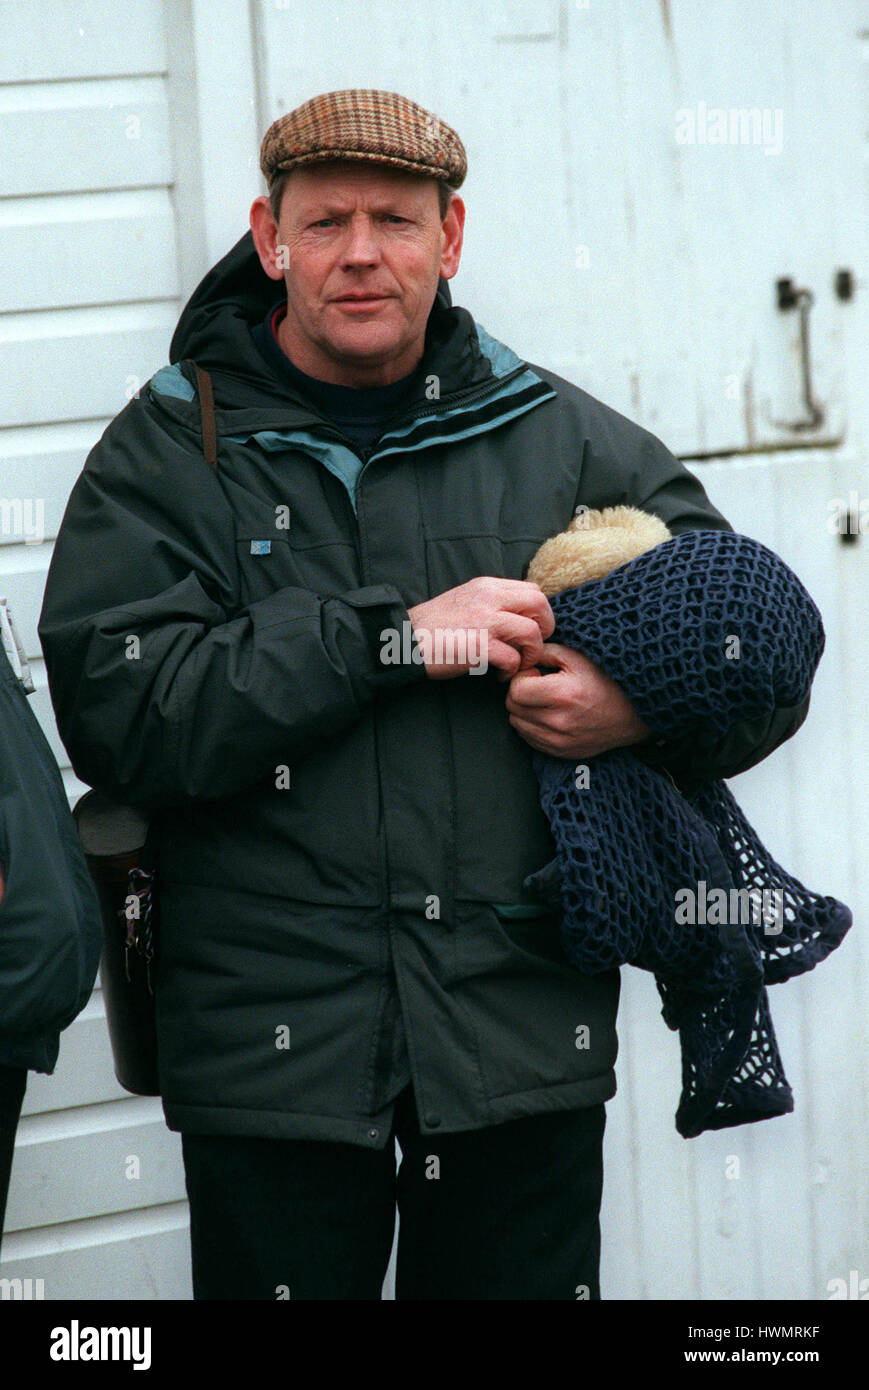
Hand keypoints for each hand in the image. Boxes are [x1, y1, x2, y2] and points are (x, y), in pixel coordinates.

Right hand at [407, 577, 553, 678]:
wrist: (403, 640)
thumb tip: (519, 616)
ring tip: (517, 665)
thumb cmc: (433, 627)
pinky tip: (499, 675)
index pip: (532, 590)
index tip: (531, 630)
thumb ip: (491, 603)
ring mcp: (485, 621)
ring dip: (531, 654)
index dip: (539, 612)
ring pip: (532, 633)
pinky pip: (513, 658)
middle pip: (539, 604)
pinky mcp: (479, 647)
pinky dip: (512, 670)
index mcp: (486, 586)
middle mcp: (489, 598)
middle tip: (532, 647)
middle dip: (545, 628)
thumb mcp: (464, 601)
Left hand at [504, 642, 649, 756]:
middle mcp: (558, 722)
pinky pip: (530, 740)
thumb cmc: (607, 681)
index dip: (521, 677)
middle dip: (520, 693)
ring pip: (518, 725)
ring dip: (525, 711)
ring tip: (545, 700)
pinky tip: (550, 715)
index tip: (535, 673)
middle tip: (539, 686)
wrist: (633, 714)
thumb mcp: (578, 657)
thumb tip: (522, 658)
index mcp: (562, 695)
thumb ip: (545, 653)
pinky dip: (533, 726)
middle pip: (513, 708)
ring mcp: (559, 741)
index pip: (515, 690)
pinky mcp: (561, 752)